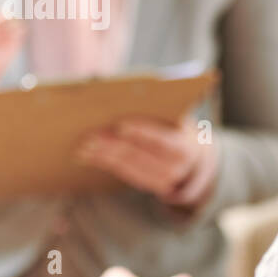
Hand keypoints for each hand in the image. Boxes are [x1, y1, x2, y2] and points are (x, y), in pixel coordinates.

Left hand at [75, 117, 217, 206]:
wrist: (193, 156)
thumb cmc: (176, 125)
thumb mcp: (177, 115)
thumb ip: (161, 106)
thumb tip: (130, 91)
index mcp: (184, 146)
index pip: (161, 140)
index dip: (141, 132)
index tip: (120, 125)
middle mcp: (176, 167)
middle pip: (138, 154)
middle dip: (112, 144)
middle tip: (91, 134)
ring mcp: (163, 180)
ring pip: (127, 165)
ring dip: (103, 155)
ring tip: (84, 145)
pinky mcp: (149, 185)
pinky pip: (123, 173)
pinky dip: (103, 162)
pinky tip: (87, 155)